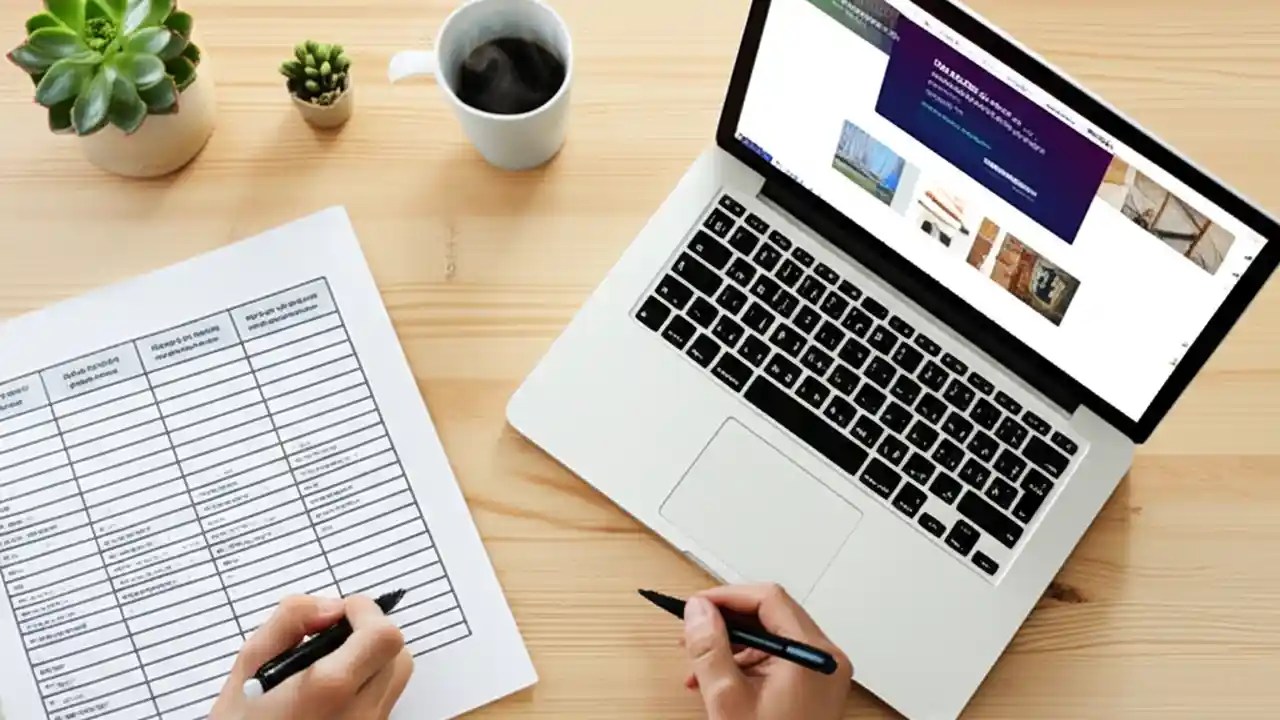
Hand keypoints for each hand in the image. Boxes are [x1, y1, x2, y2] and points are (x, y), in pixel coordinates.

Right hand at [210, 595, 413, 719]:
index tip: (341, 612)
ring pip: (394, 680)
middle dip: (371, 634)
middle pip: (397, 655)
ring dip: (373, 660)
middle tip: (335, 637)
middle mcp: (360, 712)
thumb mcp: (249, 663)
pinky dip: (367, 686)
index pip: (384, 636)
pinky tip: (332, 693)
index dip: (366, 612)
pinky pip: (383, 701)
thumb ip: (291, 619)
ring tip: (331, 666)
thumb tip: (331, 606)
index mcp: (329, 688)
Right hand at [683, 584, 850, 719]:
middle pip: (770, 615)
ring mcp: (820, 673)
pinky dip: (744, 662)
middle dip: (725, 622)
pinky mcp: (811, 686)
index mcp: (813, 655)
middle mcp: (824, 658)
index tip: (696, 606)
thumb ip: (710, 649)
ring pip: (770, 636)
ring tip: (698, 664)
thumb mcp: (728, 700)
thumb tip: (698, 611)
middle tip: (693, 630)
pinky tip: (716, 678)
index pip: (768, 599)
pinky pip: (775, 658)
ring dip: (731, 644)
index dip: (726, 597)